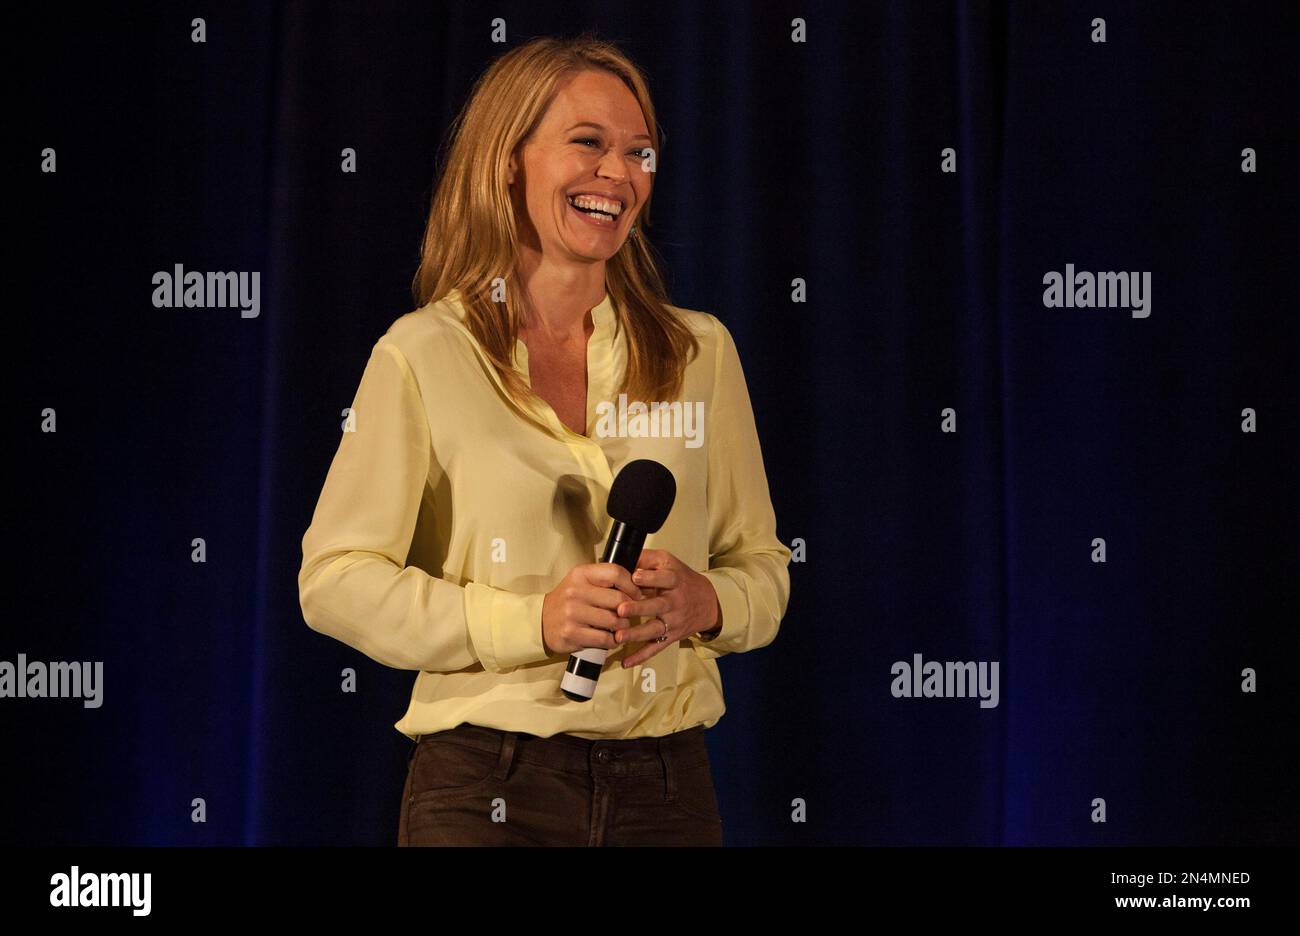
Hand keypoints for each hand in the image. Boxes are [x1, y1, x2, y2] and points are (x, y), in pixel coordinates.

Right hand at [541, 562, 643, 656]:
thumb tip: (638, 584)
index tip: (636, 594)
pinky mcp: (572, 633)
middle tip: (628, 614)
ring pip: (614, 621)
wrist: (542, 620)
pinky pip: (605, 639)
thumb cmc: (569, 600)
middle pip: (618, 599)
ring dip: (622, 626)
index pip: (615, 573)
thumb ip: (606, 580)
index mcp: (581, 574)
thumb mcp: (583, 581)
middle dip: (629, 609)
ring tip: (619, 626)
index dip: (631, 585)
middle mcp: (576, 592)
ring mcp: (573, 613)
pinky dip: (613, 640)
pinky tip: (611, 638)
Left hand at [612, 548, 720, 668]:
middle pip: (657, 606)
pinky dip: (641, 656)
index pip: (665, 579)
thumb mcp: (668, 561)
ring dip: (636, 634)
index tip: (635, 576)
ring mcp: (673, 621)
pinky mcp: (670, 636)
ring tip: (618, 637)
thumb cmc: (681, 579)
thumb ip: (647, 558)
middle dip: (639, 608)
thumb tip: (623, 555)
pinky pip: (656, 648)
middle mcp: (674, 602)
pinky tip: (626, 662)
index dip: (650, 578)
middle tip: (621, 610)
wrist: (706, 601)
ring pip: (654, 629)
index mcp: (674, 581)